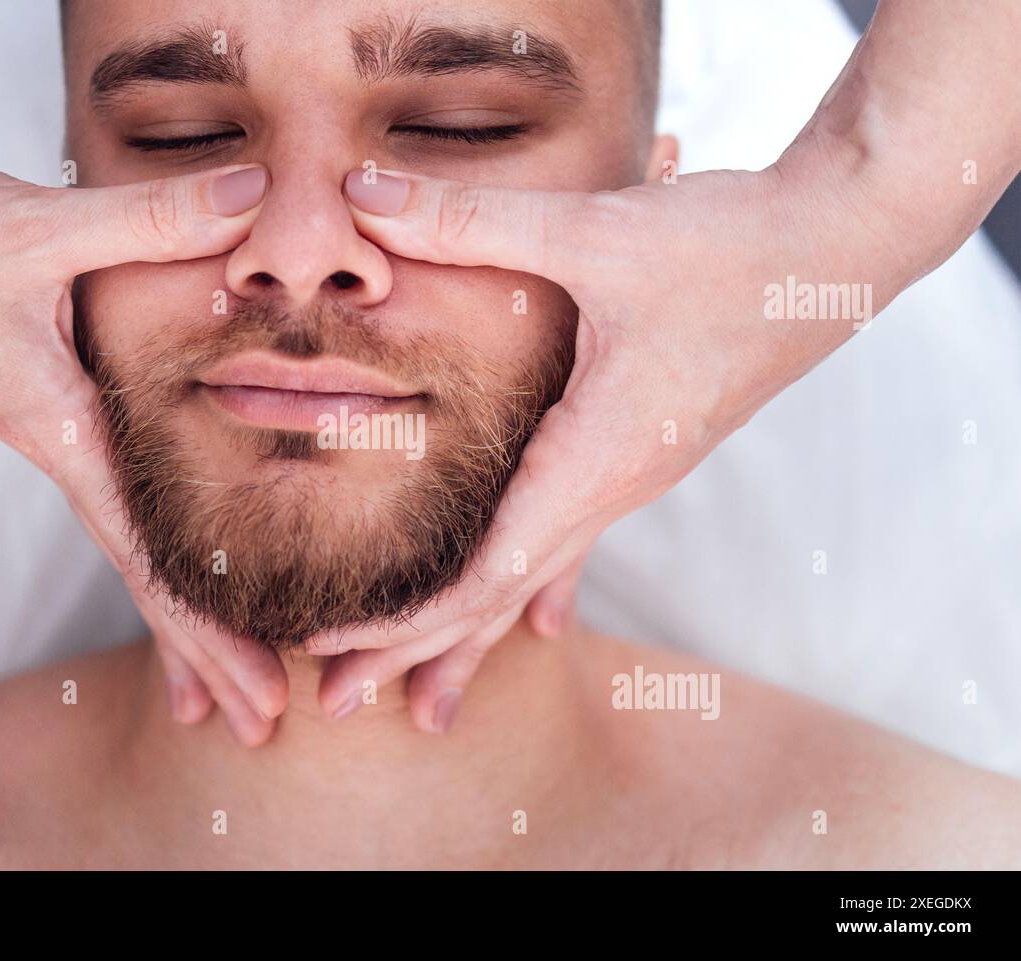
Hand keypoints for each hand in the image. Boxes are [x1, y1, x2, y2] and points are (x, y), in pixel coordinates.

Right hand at [0, 153, 288, 743]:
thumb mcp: (45, 226)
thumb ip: (153, 222)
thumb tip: (260, 202)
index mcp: (60, 432)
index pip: (143, 554)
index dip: (202, 626)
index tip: (254, 689)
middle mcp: (60, 454)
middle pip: (142, 578)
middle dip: (204, 654)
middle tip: (265, 727)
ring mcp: (58, 444)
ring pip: (132, 551)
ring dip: (184, 618)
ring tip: (232, 686)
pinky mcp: (60, 419)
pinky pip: (120, 507)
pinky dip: (157, 555)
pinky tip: (185, 574)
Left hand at [307, 152, 910, 730]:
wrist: (840, 242)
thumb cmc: (731, 247)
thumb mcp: (597, 234)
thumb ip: (474, 221)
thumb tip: (362, 199)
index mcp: (597, 460)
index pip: (488, 572)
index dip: (408, 618)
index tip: (334, 645)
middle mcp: (612, 485)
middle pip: (502, 597)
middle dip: (418, 652)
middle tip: (340, 705)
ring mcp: (628, 474)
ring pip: (533, 577)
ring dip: (469, 634)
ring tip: (422, 703)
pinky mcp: (637, 449)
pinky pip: (570, 540)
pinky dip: (532, 587)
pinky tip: (538, 625)